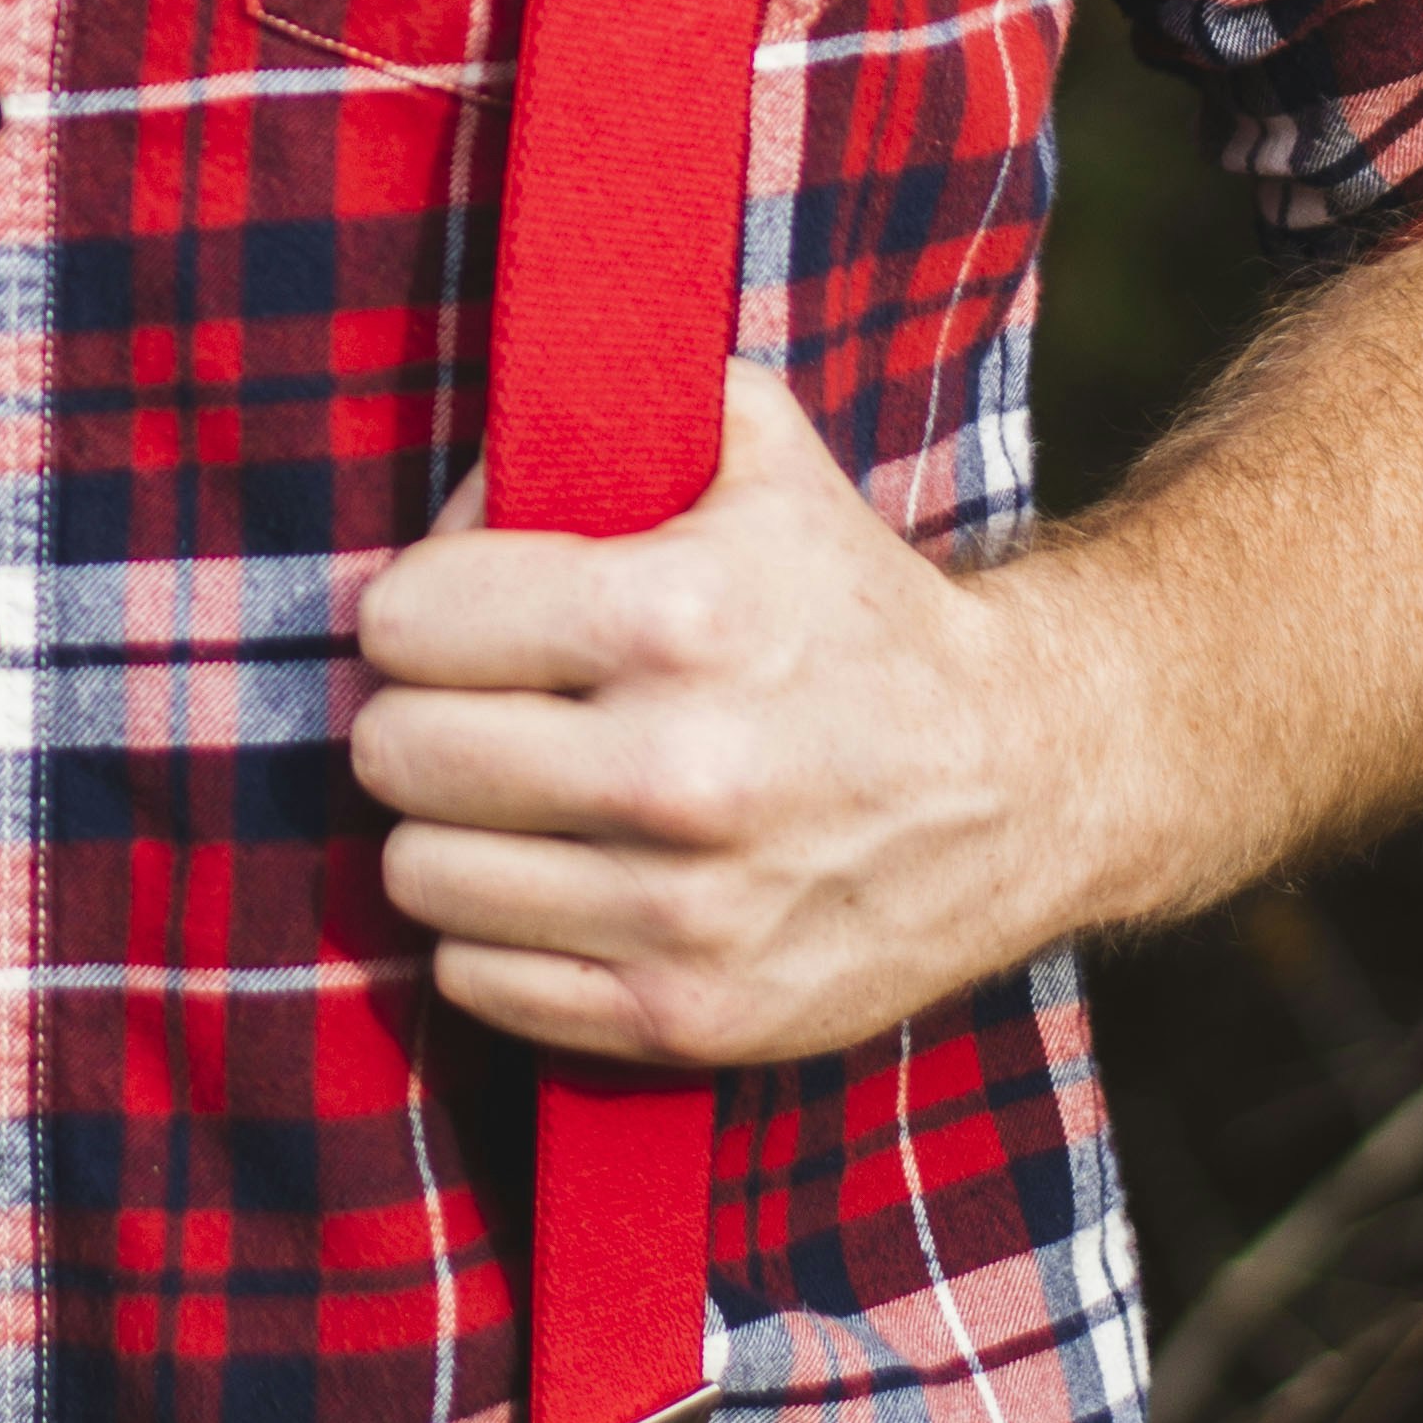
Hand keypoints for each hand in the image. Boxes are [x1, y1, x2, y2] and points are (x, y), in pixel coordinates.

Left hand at [347, 362, 1071, 1068]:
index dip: (420, 605)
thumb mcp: (758, 452)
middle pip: (395, 752)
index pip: (407, 619)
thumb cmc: (858, 607)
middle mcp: (677, 771)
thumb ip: (613, 405)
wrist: (1026, 779)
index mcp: (677, 615)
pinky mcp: (692, 1017)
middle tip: (473, 705)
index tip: (461, 613)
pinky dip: (494, 933)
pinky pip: (478, 981)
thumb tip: (476, 458)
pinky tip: (558, 880)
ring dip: (450, 830)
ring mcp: (684, 912)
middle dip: (417, 715)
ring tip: (515, 796)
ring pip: (420, 874)